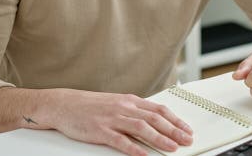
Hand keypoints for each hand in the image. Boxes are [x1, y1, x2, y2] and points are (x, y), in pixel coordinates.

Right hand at [50, 90, 193, 155]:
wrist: (64, 104)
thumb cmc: (91, 106)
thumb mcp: (117, 103)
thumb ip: (134, 111)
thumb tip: (154, 121)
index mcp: (130, 101)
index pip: (159, 110)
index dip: (175, 120)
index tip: (187, 130)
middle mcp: (124, 108)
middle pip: (154, 119)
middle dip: (174, 130)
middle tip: (187, 140)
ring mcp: (112, 118)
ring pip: (141, 128)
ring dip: (159, 139)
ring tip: (172, 148)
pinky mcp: (100, 130)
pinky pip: (120, 140)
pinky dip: (134, 148)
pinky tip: (144, 155)